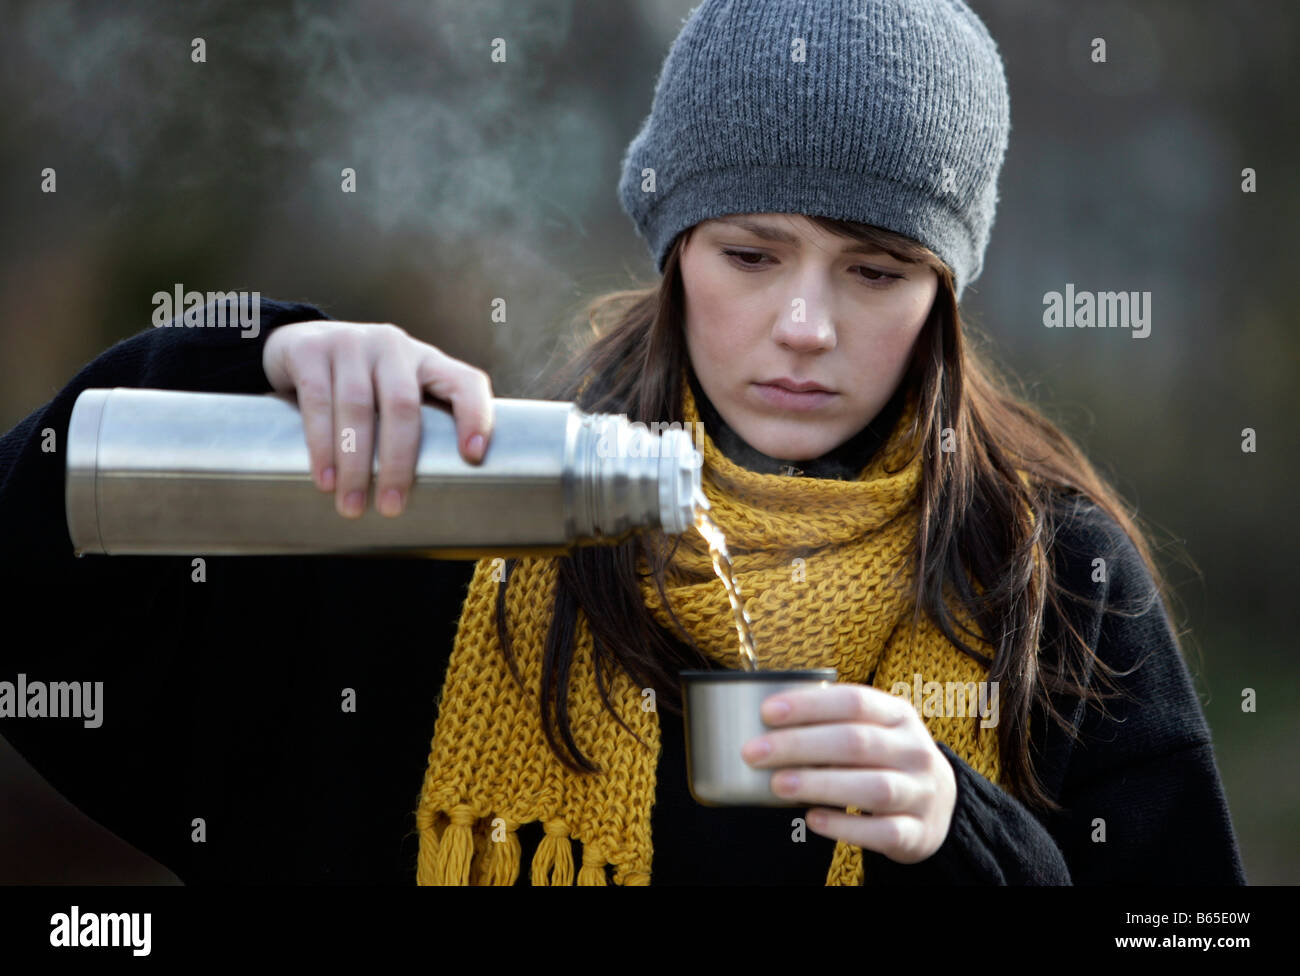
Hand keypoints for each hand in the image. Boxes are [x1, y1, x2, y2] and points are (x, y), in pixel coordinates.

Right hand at [261, 320, 493, 518]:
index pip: (465, 382)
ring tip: (352, 505)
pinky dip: (322, 445)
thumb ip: (419, 423)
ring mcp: (351, 343)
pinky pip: (318, 402)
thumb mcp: (395, 392)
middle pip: (403, 406)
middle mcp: (393, 346)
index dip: (476, 416)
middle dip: (398, 463)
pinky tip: (326, 478)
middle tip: (391, 508)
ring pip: (358, 407)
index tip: (473, 458)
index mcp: (426, 360)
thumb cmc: (359, 384)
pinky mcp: (309, 349)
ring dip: (355, 464)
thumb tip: (441, 491)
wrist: (295, 346)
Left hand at [741, 683, 957, 863]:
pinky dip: (844, 826)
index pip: (854, 701)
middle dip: (799, 745)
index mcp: (900, 715)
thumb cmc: (884, 759)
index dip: (809, 705)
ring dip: (819, 785)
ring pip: (872, 787)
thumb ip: (833, 723)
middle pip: (856, 742)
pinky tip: (812, 819)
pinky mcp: (918, 833)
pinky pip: (881, 831)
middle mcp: (915, 751)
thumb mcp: (873, 729)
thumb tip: (767, 723)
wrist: (937, 805)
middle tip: (754, 753)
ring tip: (776, 785)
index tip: (767, 712)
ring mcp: (921, 793)